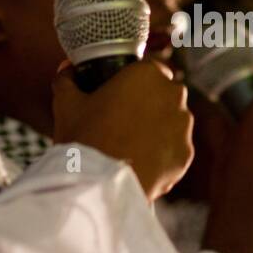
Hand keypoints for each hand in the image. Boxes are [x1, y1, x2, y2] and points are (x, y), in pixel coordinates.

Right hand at [52, 60, 193, 200]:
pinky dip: (163, 154)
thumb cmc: (84, 138)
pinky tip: (140, 161)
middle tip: (124, 120)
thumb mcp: (67, 103)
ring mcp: (183, 127)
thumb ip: (68, 79)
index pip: (151, 67)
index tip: (123, 93)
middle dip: (150, 103)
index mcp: (147, 74)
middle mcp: (173, 95)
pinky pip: (175, 149)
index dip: (136, 80)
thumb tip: (67, 70)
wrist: (98, 184)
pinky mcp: (185, 155)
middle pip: (165, 94)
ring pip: (173, 121)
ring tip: (131, 144)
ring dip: (159, 128)